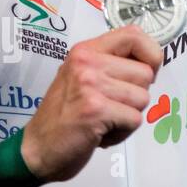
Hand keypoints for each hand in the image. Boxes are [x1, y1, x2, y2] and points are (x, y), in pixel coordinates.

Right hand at [20, 26, 162, 180]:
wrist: (35, 151)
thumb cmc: (65, 116)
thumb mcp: (83, 77)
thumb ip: (111, 64)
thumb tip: (152, 62)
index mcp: (86, 51)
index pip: (134, 34)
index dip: (151, 54)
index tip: (145, 72)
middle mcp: (87, 62)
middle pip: (146, 73)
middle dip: (136, 96)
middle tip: (110, 107)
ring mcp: (90, 85)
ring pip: (143, 98)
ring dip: (128, 116)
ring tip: (103, 120)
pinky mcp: (95, 110)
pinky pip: (135, 120)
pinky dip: (123, 132)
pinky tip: (100, 133)